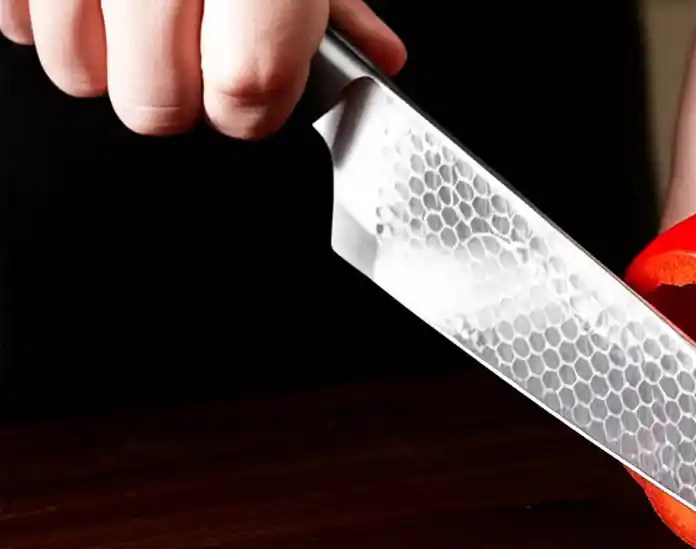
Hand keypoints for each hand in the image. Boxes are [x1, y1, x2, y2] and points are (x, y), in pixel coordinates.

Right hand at [0, 0, 404, 138]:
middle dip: (184, 102)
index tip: (254, 103)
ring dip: (112, 69)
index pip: (249, 85)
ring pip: (76, 73)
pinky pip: (19, 24)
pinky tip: (91, 4)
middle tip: (200, 66)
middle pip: (155, 101)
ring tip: (143, 30)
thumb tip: (379, 62)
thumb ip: (335, 6)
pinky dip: (51, 25)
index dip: (254, 111)